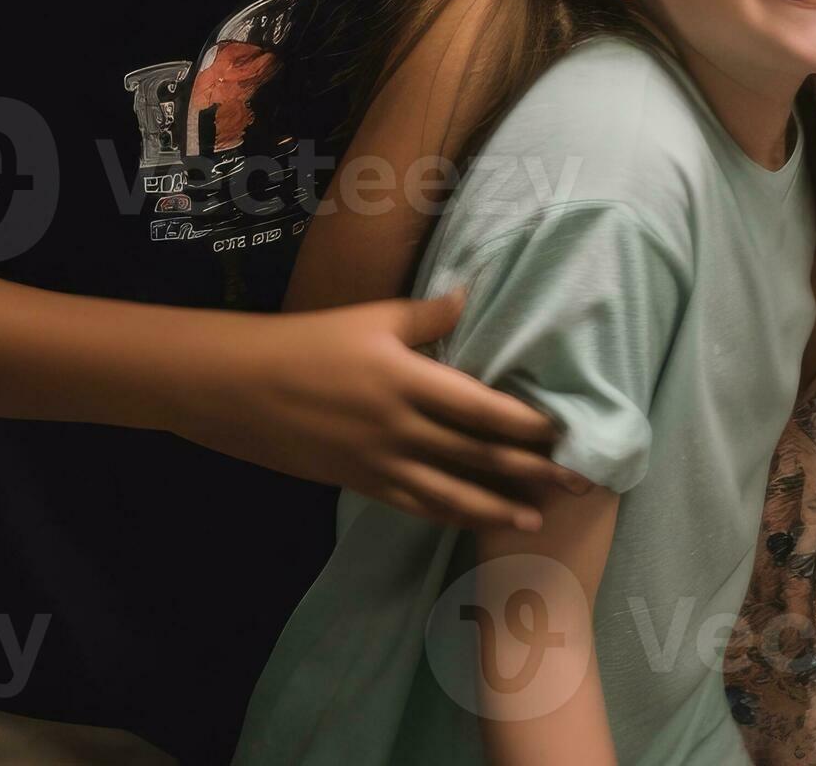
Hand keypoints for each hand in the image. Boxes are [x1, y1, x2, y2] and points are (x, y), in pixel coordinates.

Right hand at [170, 291, 580, 531]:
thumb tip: (471, 295)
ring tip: (536, 517)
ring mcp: (379, 461)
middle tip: (575, 481)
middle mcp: (400, 427)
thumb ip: (428, 315)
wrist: (240, 387)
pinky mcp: (360, 483)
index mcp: (410, 380)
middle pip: (477, 455)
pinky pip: (414, 505)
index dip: (526, 424)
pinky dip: (450, 515)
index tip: (563, 430)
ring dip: (497, 505)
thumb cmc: (310, 343)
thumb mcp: (372, 318)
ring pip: (450, 492)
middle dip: (529, 469)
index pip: (483, 409)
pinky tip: (476, 521)